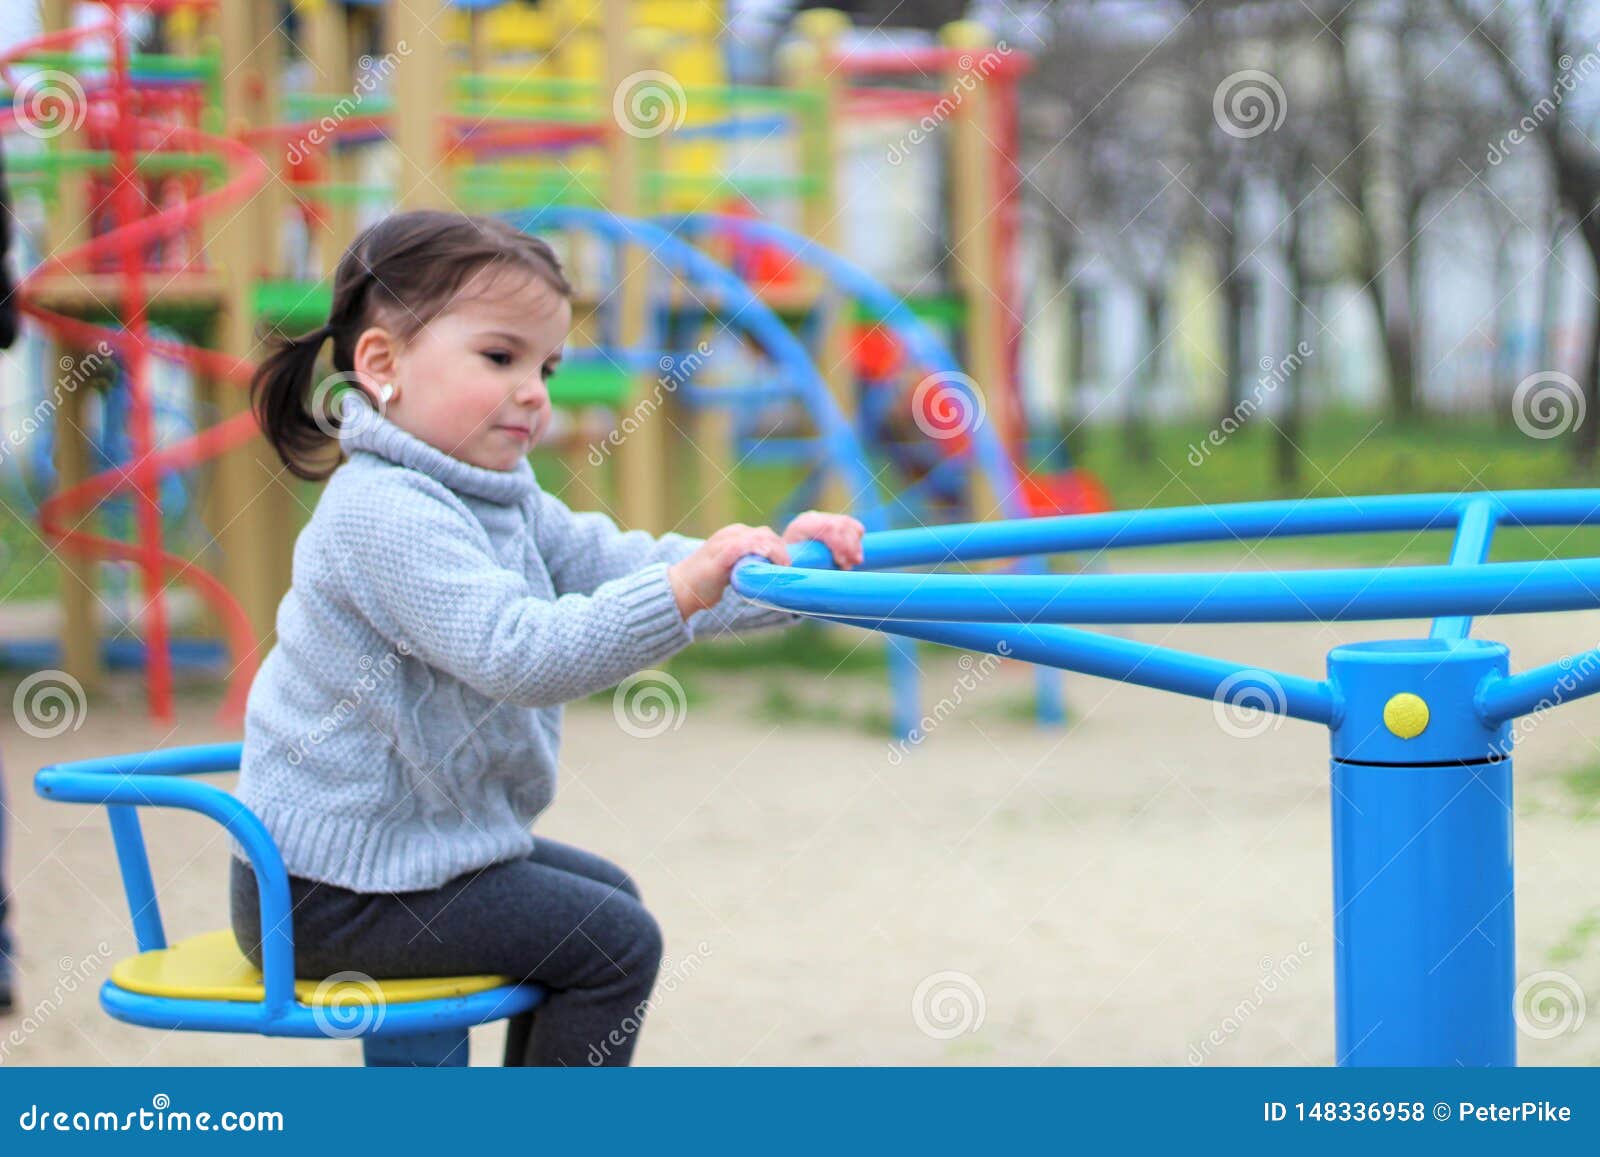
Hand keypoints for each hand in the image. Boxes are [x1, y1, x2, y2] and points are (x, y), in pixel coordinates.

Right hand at [667, 523, 789, 618]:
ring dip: (773, 551)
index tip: (787, 564)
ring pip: (756, 537)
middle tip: (787, 567)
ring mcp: (722, 543)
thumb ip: (748, 563)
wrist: (680, 589)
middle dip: (780, 549)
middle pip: (764, 533)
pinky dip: (756, 551)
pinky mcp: (718, 556)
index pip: (764, 533)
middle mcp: (729, 534)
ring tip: (781, 567)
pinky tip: (765, 561)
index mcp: (733, 535)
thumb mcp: (733, 568)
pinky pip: (741, 547)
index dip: (780, 546)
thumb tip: (771, 570)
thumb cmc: (707, 581)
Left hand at [782, 510, 865, 569]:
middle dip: (851, 545)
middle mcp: (811, 518)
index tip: (843, 562)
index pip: (827, 528)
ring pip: (846, 523)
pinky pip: (849, 523)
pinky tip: (855, 551)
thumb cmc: (788, 566)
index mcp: (800, 527)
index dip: (840, 544)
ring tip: (856, 560)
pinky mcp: (830, 519)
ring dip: (855, 543)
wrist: (782, 555)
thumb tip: (824, 576)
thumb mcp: (794, 566)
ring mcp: (821, 517)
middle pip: (840, 525)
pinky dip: (856, 536)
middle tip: (855, 563)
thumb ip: (807, 566)